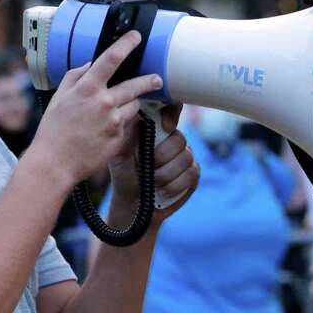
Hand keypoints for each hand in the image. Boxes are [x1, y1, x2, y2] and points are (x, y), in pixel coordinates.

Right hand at [28, 31, 162, 185]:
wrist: (55, 163)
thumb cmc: (53, 131)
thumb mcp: (59, 98)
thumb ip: (75, 78)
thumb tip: (90, 64)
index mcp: (86, 88)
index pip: (111, 59)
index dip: (126, 44)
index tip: (136, 36)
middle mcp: (104, 102)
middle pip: (135, 84)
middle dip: (149, 80)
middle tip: (157, 79)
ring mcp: (114, 121)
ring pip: (133, 105)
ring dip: (130, 105)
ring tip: (115, 112)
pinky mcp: (120, 137)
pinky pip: (127, 124)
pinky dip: (121, 124)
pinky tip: (106, 131)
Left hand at [107, 105, 199, 223]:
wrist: (132, 202)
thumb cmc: (124, 175)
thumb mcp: (120, 153)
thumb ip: (129, 135)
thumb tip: (138, 115)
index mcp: (156, 129)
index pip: (172, 110)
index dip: (172, 114)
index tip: (164, 126)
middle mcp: (174, 140)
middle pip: (179, 138)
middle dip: (162, 156)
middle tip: (148, 166)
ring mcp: (186, 157)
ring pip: (185, 158)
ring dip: (165, 173)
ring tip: (152, 181)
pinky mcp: (192, 174)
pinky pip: (191, 173)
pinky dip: (173, 185)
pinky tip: (162, 191)